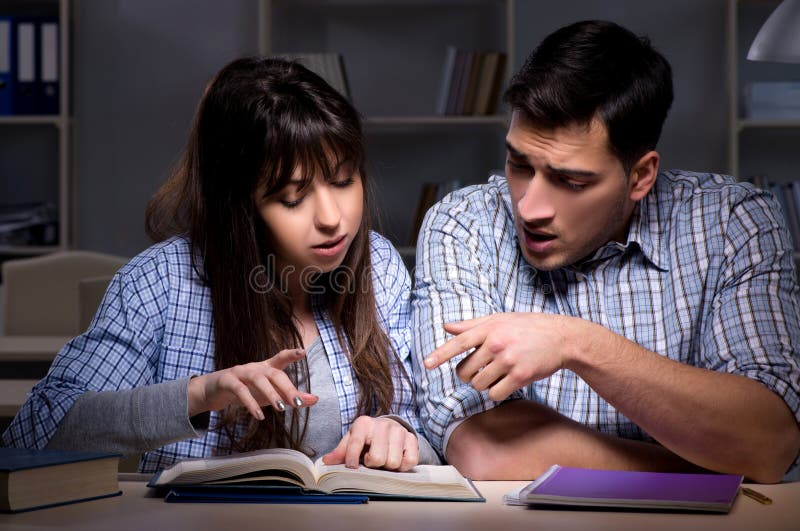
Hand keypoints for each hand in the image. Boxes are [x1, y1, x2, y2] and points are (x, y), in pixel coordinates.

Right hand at [188, 348, 318, 418]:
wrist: (213, 391)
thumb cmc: (247, 391)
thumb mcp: (270, 395)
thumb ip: (291, 397)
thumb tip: (315, 399)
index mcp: (266, 368)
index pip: (281, 358)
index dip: (291, 354)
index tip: (302, 352)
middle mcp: (255, 367)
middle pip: (274, 373)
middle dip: (287, 387)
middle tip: (297, 403)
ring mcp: (240, 372)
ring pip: (258, 379)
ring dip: (271, 394)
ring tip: (281, 409)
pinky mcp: (227, 381)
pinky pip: (240, 391)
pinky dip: (250, 403)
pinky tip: (258, 416)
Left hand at [322, 416, 418, 470]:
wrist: (388, 427)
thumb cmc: (367, 437)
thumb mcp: (352, 440)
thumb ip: (340, 452)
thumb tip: (327, 461)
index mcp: (363, 424)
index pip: (355, 444)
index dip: (351, 458)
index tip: (351, 466)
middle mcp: (382, 424)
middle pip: (377, 459)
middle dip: (373, 464)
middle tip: (371, 460)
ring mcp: (399, 431)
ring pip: (393, 462)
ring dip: (387, 466)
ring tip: (383, 458)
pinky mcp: (412, 439)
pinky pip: (409, 462)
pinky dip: (402, 466)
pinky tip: (396, 459)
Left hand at [423, 312, 583, 400]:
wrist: (561, 337)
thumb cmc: (527, 326)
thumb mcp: (499, 319)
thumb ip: (471, 325)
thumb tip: (447, 326)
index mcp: (490, 328)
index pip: (459, 342)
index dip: (441, 354)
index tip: (426, 364)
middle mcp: (497, 344)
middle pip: (465, 371)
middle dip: (467, 375)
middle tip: (479, 369)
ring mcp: (509, 361)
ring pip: (479, 384)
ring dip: (483, 384)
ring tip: (496, 373)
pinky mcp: (521, 376)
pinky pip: (495, 394)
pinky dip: (496, 392)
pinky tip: (506, 382)